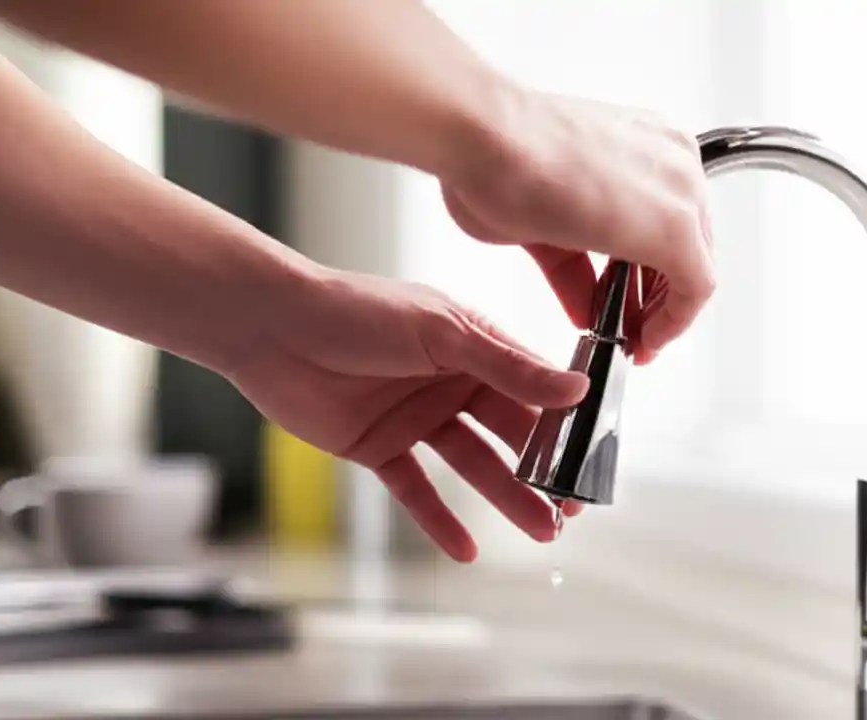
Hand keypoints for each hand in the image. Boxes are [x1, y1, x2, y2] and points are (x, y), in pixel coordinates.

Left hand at [225, 267, 587, 561]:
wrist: (270, 328)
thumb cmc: (357, 312)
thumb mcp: (443, 335)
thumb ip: (509, 369)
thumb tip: (576, 391)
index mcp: (474, 346)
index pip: (535, 388)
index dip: (567, 424)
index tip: (596, 459)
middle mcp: (451, 382)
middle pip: (511, 433)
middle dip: (544, 470)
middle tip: (574, 509)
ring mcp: (416, 416)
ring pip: (474, 464)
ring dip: (508, 497)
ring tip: (544, 532)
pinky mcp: (379, 447)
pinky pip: (417, 490)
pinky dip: (440, 521)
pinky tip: (468, 551)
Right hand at [440, 90, 714, 363]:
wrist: (481, 137)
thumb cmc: (496, 155)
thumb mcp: (544, 217)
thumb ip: (576, 264)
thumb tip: (586, 305)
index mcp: (643, 142)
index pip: (667, 218)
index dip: (652, 271)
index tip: (631, 301)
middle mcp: (671, 159)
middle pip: (687, 243)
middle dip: (658, 295)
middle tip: (633, 329)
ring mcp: (680, 189)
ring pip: (694, 265)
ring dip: (665, 311)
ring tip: (635, 341)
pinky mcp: (676, 228)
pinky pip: (696, 287)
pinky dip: (673, 322)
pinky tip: (646, 342)